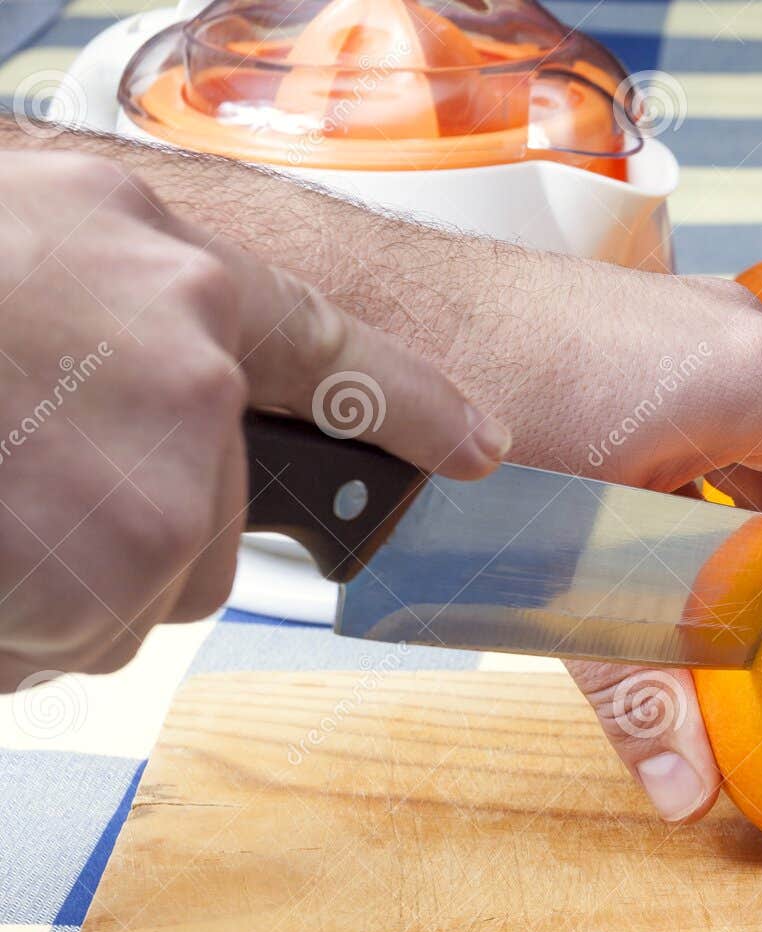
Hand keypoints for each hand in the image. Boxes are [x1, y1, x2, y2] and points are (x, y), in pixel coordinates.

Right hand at [0, 152, 508, 687]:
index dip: (418, 404)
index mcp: (185, 288)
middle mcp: (198, 390)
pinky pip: (74, 640)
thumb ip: (134, 302)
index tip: (483, 445)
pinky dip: (17, 624)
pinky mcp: (105, 576)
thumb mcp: (41, 231)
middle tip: (24, 479)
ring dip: (58, 583)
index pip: (343, 356)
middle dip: (130, 534)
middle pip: (209, 529)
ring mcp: (157, 492)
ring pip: (136, 594)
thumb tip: (189, 382)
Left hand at [450, 253, 761, 821]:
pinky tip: (683, 529)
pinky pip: (712, 407)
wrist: (357, 300)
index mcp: (760, 377)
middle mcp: (738, 333)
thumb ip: (640, 686)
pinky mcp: (633, 327)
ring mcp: (683, 319)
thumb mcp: (570, 562)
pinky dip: (719, 470)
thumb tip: (693, 799)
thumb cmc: (471, 411)